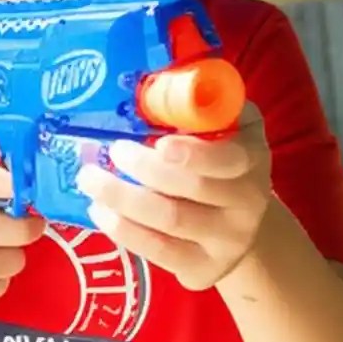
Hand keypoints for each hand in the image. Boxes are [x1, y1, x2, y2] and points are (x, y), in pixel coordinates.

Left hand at [77, 103, 272, 290]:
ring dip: (122, 199)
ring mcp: (229, 239)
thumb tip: (144, 73)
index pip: (230, 159)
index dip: (194, 153)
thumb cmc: (216, 160)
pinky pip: (159, 252)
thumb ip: (192, 106)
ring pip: (170, 222)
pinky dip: (124, 231)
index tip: (159, 142)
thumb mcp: (219, 127)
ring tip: (90, 180)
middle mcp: (248, 201)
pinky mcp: (205, 268)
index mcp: (252, 157)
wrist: (240, 220)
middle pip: (190, 190)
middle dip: (142, 171)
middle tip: (108, 154)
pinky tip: (100, 212)